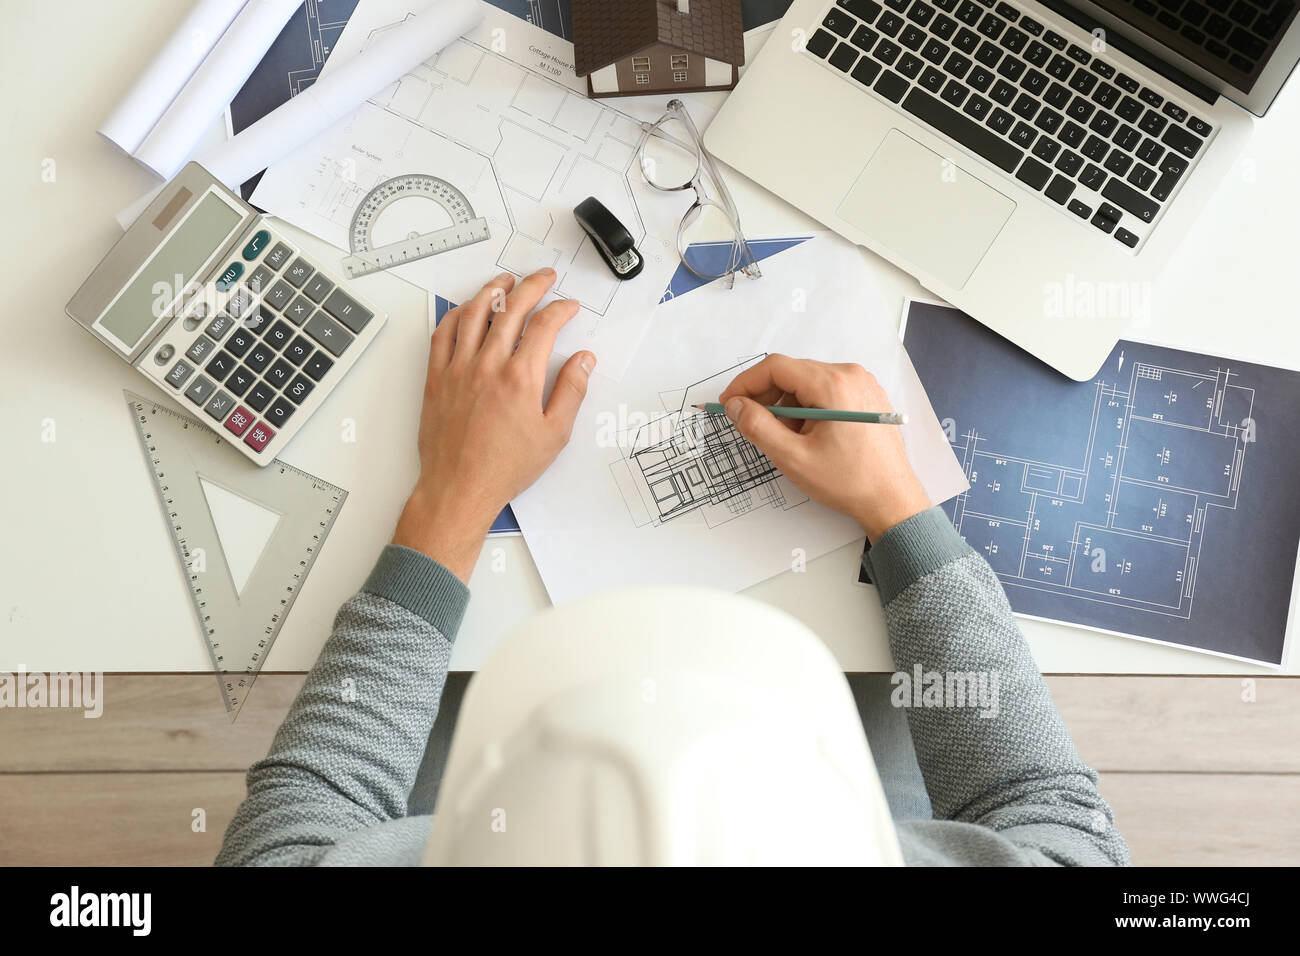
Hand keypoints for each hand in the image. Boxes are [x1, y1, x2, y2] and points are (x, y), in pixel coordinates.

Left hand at [393, 269, 595, 581]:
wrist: (460, 488)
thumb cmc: (505, 468)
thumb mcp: (554, 435)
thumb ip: (571, 392)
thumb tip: (585, 361)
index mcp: (521, 378)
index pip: (545, 325)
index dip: (561, 309)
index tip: (570, 307)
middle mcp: (488, 366)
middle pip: (511, 309)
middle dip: (532, 286)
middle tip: (544, 278)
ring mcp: (459, 369)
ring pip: (475, 313)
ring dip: (493, 290)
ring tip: (505, 281)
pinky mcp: (437, 378)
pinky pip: (443, 334)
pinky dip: (456, 315)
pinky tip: (467, 309)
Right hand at [718, 355, 929, 541]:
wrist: (892, 499)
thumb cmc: (848, 481)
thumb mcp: (793, 458)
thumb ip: (758, 427)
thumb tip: (735, 406)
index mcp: (833, 384)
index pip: (776, 367)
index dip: (746, 383)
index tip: (729, 404)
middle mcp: (850, 375)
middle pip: (793, 372)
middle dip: (766, 397)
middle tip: (751, 424)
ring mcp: (862, 384)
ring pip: (808, 383)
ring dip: (788, 406)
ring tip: (787, 439)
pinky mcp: (867, 397)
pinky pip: (826, 391)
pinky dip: (808, 408)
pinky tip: (807, 436)